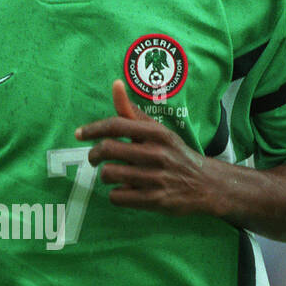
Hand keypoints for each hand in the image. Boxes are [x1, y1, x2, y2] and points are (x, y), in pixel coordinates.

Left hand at [75, 79, 215, 215]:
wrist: (207, 184)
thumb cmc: (175, 154)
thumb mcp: (158, 131)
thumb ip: (133, 112)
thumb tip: (115, 84)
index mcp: (156, 133)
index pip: (116, 125)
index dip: (93, 129)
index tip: (79, 134)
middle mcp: (157, 153)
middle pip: (108, 149)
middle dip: (94, 155)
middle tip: (94, 159)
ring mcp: (156, 178)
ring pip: (110, 174)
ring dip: (105, 176)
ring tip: (113, 175)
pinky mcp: (155, 200)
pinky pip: (119, 197)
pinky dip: (115, 194)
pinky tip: (123, 191)